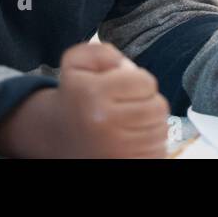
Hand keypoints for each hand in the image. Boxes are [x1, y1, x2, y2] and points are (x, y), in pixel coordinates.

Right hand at [53, 41, 169, 157]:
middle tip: (130, 103)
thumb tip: (126, 66)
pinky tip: (132, 138)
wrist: (57, 135)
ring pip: (160, 129)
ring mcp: (116, 150)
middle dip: (148, 101)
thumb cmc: (75, 94)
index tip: (124, 86)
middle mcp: (105, 124)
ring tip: (130, 120)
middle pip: (158, 107)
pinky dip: (150, 143)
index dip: (139, 80)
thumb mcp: (76, 62)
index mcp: (93, 94)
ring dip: (150, 123)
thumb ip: (101, 52)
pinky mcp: (126, 165)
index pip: (146, 82)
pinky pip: (158, 150)